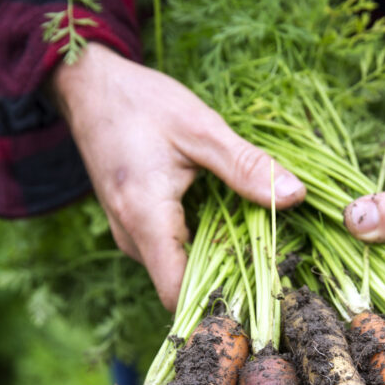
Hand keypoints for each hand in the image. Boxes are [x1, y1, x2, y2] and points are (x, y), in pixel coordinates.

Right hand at [52, 43, 304, 310]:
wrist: (88, 86)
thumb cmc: (141, 102)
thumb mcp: (201, 128)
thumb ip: (246, 166)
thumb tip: (296, 196)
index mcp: (145, 219)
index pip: (178, 295)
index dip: (220, 299)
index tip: (262, 284)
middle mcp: (132, 238)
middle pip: (185, 284)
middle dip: (229, 274)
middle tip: (274, 253)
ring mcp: (131, 234)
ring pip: (180, 267)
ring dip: (218, 254)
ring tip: (255, 229)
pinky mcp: (135, 226)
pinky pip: (173, 249)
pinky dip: (203, 238)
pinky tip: (228, 214)